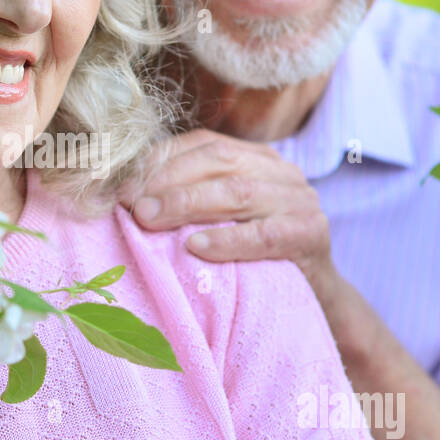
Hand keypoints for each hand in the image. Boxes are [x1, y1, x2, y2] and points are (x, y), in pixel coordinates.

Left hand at [126, 129, 339, 304]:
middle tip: (130, 204)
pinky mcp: (310, 234)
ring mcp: (300, 200)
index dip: (161, 159)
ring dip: (186, 203)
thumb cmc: (257, 257)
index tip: (123, 183)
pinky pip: (263, 235)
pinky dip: (227, 240)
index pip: (204, 143)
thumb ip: (190, 199)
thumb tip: (128, 196)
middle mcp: (282, 171)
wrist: (316, 296)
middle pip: (218, 160)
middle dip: (167, 180)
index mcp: (258, 158)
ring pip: (238, 191)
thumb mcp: (224, 219)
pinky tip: (195, 246)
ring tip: (149, 219)